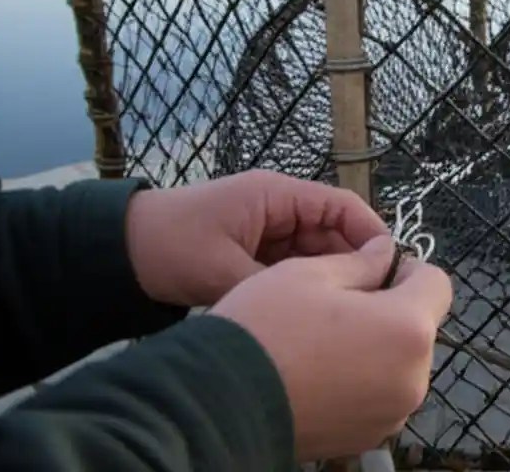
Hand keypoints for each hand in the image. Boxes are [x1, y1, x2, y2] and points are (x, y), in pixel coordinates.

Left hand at [124, 170, 391, 307]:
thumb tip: (321, 310)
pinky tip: (320, 314)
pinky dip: (309, 288)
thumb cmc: (169, 247)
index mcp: (277, 195)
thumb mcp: (224, 269)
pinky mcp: (259, 254)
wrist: (118, 254)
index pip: (343, 207)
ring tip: (352, 312)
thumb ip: (276, 286)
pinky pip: (298, 269)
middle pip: (337, 234)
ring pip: (320, 255)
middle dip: (357, 265)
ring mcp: (271, 232)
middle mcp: (281, 209)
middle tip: (375, 302)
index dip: (373, 234)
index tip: (392, 268)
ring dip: (333, 279)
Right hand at [210, 235, 453, 460]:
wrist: (218, 405)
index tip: (375, 269)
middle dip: (392, 310)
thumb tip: (386, 254)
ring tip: (325, 343)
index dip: (408, 269)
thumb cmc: (264, 329)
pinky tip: (321, 374)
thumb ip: (361, 262)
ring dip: (378, 347)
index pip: (438, 283)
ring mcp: (394, 413)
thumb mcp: (309, 274)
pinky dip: (363, 381)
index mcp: (408, 328)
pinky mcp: (370, 437)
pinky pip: (381, 395)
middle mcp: (414, 377)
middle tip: (341, 306)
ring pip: (402, 363)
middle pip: (421, 327)